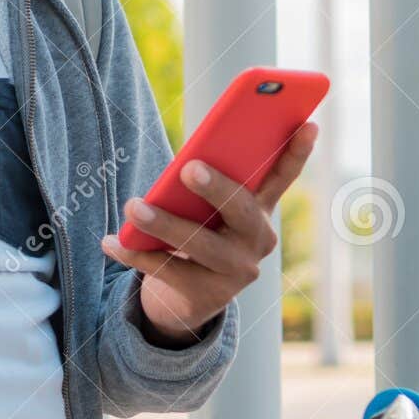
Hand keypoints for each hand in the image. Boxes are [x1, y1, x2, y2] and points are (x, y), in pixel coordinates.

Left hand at [100, 122, 318, 343]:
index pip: (282, 177)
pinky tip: (110, 241)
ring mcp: (235, 271)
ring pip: (199, 244)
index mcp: (260, 210)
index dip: (298, 152)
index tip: (309, 122)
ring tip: (131, 206)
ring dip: (164, 223)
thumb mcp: (206, 208)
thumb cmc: (197, 231)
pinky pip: (165, 269)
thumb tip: (186, 165)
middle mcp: (257, 240)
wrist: (187, 296)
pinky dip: (133, 252)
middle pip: (240, 210)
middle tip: (188, 168)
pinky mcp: (205, 295)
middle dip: (216, 188)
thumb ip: (207, 185)